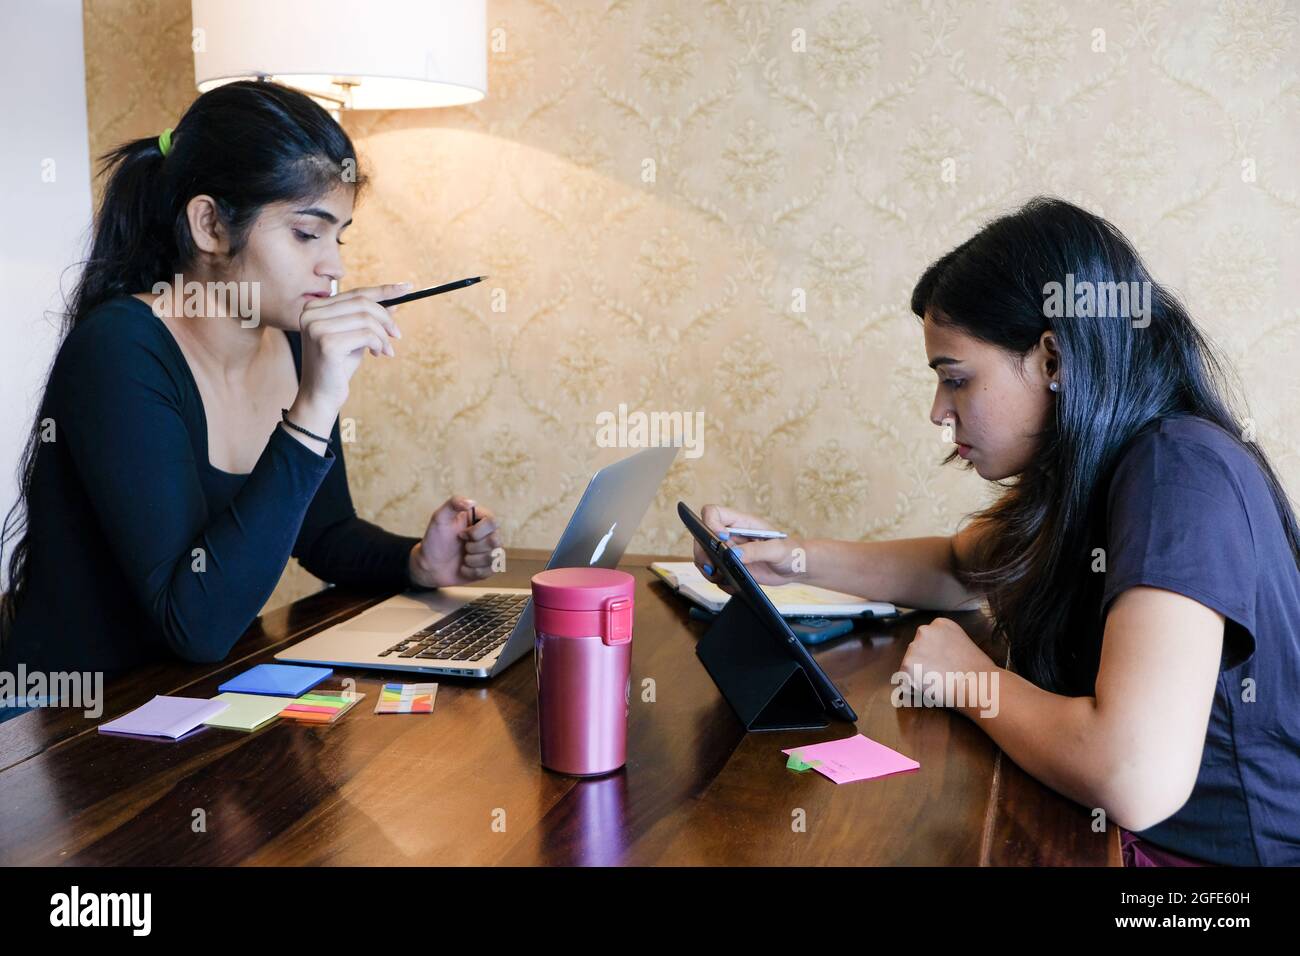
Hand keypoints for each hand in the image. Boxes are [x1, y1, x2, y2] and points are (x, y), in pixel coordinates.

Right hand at [295, 283, 410, 415]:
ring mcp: (316, 327)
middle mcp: (311, 313)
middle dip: (386, 319)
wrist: (321, 396)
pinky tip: (377, 354)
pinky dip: (378, 344)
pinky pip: (366, 335)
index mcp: (314, 307)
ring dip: (382, 336)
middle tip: (397, 335)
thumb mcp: (356, 337)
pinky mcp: (326, 343)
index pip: (356, 293)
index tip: (408, 288)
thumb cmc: (338, 367)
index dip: (384, 290)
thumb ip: (369, 319)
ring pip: (366, 319)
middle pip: (362, 303)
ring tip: (385, 350)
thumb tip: (394, 302)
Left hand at [408, 495, 502, 588]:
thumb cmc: (435, 540)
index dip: (476, 532)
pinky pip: (489, 571)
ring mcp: (489, 552)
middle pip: (495, 541)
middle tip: (462, 546)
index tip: (460, 534)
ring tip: (463, 558)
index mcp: (480, 520)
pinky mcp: (488, 568)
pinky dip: (472, 571)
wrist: (430, 565)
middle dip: (473, 547)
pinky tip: (464, 568)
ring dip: (472, 560)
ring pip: (493, 557)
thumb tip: (472, 502)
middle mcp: (488, 535)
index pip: (493, 522)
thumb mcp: (439, 518)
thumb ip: (454, 503)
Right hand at [692, 503, 806, 588]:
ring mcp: (729, 552)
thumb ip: (756, 551)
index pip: (712, 513)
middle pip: (701, 536)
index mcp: (741, 522)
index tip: (720, 539)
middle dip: (702, 552)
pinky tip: (732, 585)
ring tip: (720, 577)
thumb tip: (734, 555)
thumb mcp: (777, 550)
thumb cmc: (790, 551)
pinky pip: (714, 573)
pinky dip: (717, 581)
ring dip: (706, 568)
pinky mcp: (730, 567)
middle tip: (711, 567)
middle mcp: (731, 535)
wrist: (796, 567)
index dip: (709, 524)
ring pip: (703, 555)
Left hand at [899, 617, 997, 708]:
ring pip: (910, 666)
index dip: (936, 657)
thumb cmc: (978, 671)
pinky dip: (914, 689)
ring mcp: (914, 647)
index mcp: (940, 624)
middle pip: (917, 652)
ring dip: (919, 675)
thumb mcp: (963, 644)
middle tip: (943, 675)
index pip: (928, 642)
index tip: (947, 665)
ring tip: (939, 681)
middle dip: (925, 664)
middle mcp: (924, 630)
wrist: (979, 684)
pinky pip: (905, 682)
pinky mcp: (907, 665)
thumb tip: (938, 657)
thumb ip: (946, 644)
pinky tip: (932, 688)